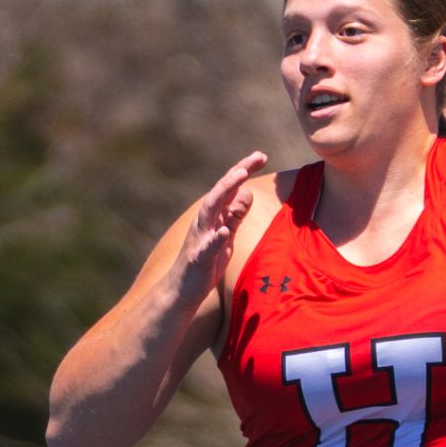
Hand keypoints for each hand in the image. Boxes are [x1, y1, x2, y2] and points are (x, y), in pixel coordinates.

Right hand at [176, 153, 268, 304]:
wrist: (184, 290)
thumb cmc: (206, 263)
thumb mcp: (226, 235)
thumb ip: (235, 215)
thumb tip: (247, 191)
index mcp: (214, 215)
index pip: (229, 187)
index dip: (244, 170)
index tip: (261, 156)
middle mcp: (205, 220)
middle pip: (220, 190)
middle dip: (238, 172)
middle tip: (257, 157)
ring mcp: (200, 238)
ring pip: (211, 209)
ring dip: (225, 192)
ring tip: (240, 177)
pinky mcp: (198, 258)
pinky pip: (207, 246)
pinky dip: (216, 238)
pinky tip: (225, 231)